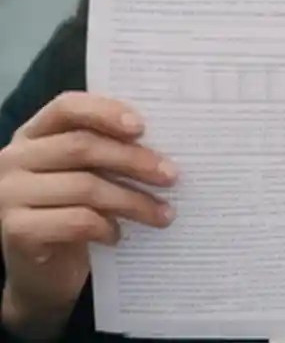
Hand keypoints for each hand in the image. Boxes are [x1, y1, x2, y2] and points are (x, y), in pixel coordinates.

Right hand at [0, 93, 176, 339]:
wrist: (42, 275)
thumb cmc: (73, 213)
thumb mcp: (87, 176)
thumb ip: (107, 154)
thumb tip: (164, 147)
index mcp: (34, 135)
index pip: (66, 107)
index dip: (105, 112)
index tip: (143, 128)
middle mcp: (14, 159)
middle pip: (81, 146)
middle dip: (134, 160)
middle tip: (171, 176)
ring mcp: (9, 195)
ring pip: (84, 186)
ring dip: (133, 201)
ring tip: (163, 214)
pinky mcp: (15, 230)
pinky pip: (75, 221)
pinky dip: (106, 227)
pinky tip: (118, 235)